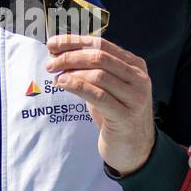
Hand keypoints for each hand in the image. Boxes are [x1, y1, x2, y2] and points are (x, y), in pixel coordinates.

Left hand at [45, 34, 155, 175]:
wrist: (135, 149)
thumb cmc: (117, 116)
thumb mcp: (109, 88)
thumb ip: (93, 71)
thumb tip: (61, 55)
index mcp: (135, 65)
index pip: (101, 44)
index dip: (74, 42)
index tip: (53, 43)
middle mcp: (138, 77)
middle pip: (99, 57)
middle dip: (71, 57)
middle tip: (51, 63)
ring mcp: (135, 97)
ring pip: (99, 74)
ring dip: (72, 72)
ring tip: (56, 76)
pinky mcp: (126, 115)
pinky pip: (98, 95)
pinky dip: (77, 86)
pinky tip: (63, 84)